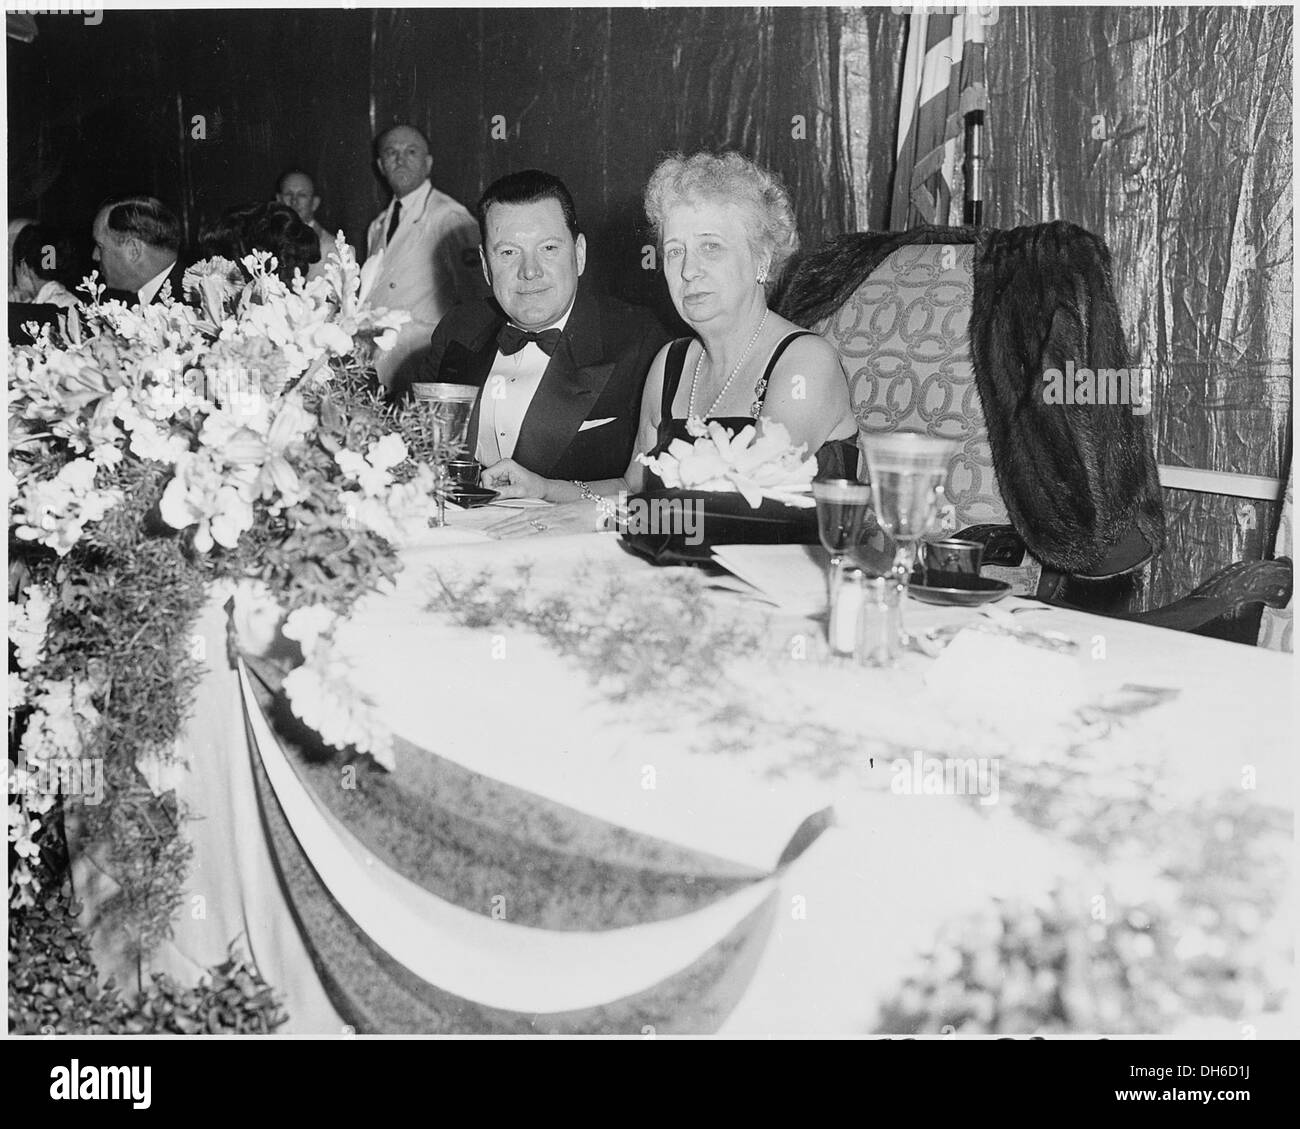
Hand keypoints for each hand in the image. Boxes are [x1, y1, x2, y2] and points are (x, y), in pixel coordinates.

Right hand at [481, 458, 551, 499]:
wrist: (542, 490)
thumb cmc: (536, 487)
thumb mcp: (519, 491)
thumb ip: (504, 492)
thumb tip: (491, 495)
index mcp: (506, 464)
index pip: (486, 474)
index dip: (487, 486)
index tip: (493, 495)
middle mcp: (503, 467)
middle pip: (486, 480)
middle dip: (492, 490)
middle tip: (502, 496)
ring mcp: (502, 474)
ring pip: (489, 486)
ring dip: (496, 493)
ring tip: (508, 495)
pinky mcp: (503, 481)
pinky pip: (494, 489)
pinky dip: (498, 494)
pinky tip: (507, 495)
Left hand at [484, 501, 601, 539]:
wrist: (598, 510)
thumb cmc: (582, 514)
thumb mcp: (561, 516)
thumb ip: (548, 523)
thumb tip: (536, 532)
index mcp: (544, 512)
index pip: (518, 518)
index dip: (504, 524)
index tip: (491, 530)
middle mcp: (544, 516)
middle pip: (517, 523)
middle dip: (500, 529)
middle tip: (485, 534)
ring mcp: (550, 523)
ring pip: (524, 527)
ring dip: (508, 532)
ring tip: (494, 537)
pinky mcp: (558, 530)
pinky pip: (538, 535)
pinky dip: (526, 538)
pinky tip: (516, 542)